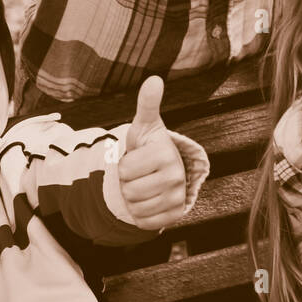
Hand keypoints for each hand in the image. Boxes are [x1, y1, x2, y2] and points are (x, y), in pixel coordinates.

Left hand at [117, 76, 187, 229]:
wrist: (163, 170)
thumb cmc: (149, 146)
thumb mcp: (145, 124)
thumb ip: (147, 103)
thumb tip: (154, 79)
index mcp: (166, 153)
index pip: (125, 170)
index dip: (123, 165)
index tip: (136, 158)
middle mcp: (177, 176)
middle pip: (129, 190)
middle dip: (127, 183)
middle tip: (139, 173)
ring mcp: (178, 198)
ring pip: (135, 207)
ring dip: (132, 198)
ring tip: (143, 185)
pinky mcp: (176, 216)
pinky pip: (144, 222)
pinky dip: (139, 214)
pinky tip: (148, 200)